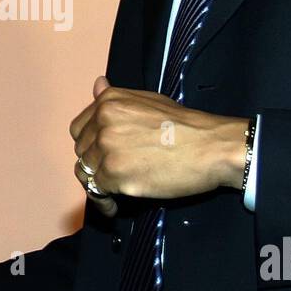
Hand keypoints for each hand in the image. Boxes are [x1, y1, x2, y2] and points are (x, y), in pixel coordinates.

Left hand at [70, 76, 248, 201]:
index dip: (90, 144)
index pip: (79, 128)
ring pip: (85, 172)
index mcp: (109, 102)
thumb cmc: (186, 125)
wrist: (211, 147)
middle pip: (81, 151)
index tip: (103, 154)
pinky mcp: (115, 174)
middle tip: (113, 175)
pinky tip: (114, 206)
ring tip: (113, 193)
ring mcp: (107, 148)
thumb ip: (118, 98)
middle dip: (94, 164)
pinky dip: (104, 202)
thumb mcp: (149, 101)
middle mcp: (103, 122)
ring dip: (97, 184)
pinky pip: (97, 192)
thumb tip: (97, 84)